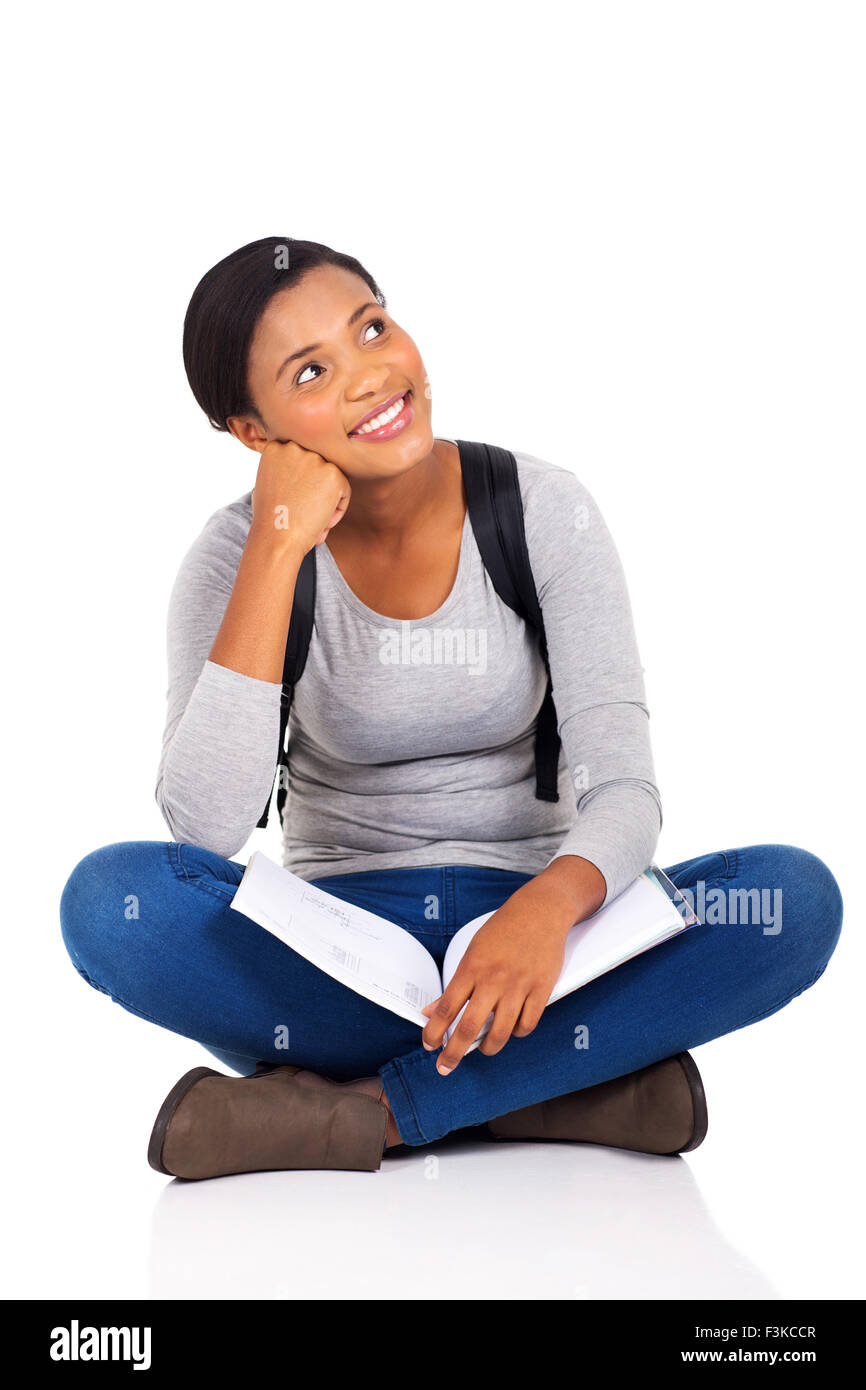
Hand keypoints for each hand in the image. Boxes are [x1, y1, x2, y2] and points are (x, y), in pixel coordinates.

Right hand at [249, 438, 350, 553]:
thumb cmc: (270, 519)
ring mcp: (315, 459)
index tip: (292, 502)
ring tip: (311, 520)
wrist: (277, 539)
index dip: (299, 484)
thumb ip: (283, 469)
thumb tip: (300, 470)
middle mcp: (295, 447)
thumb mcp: (267, 484)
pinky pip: (344, 491)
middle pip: (316, 467)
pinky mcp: (334, 474)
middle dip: (314, 490)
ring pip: (331, 478)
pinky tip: (321, 522)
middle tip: (303, 513)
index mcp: (276, 447)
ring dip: (326, 500)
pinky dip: (337, 510)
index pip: (300, 460)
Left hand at [420, 876, 576, 1074]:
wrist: (540, 910)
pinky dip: (518, 1033)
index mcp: (472, 967)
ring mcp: (519, 986)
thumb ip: (456, 983)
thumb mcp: (473, 950)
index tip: (428, 1045)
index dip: (434, 1031)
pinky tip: (512, 1030)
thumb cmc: (504, 929)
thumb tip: (432, 1010)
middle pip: (468, 1027)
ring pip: (500, 1032)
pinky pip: (527, 1024)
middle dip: (453, 1053)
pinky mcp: (541, 989)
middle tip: (445, 1068)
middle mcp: (493, 979)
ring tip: (484, 1049)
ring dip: (488, 1047)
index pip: (447, 1007)